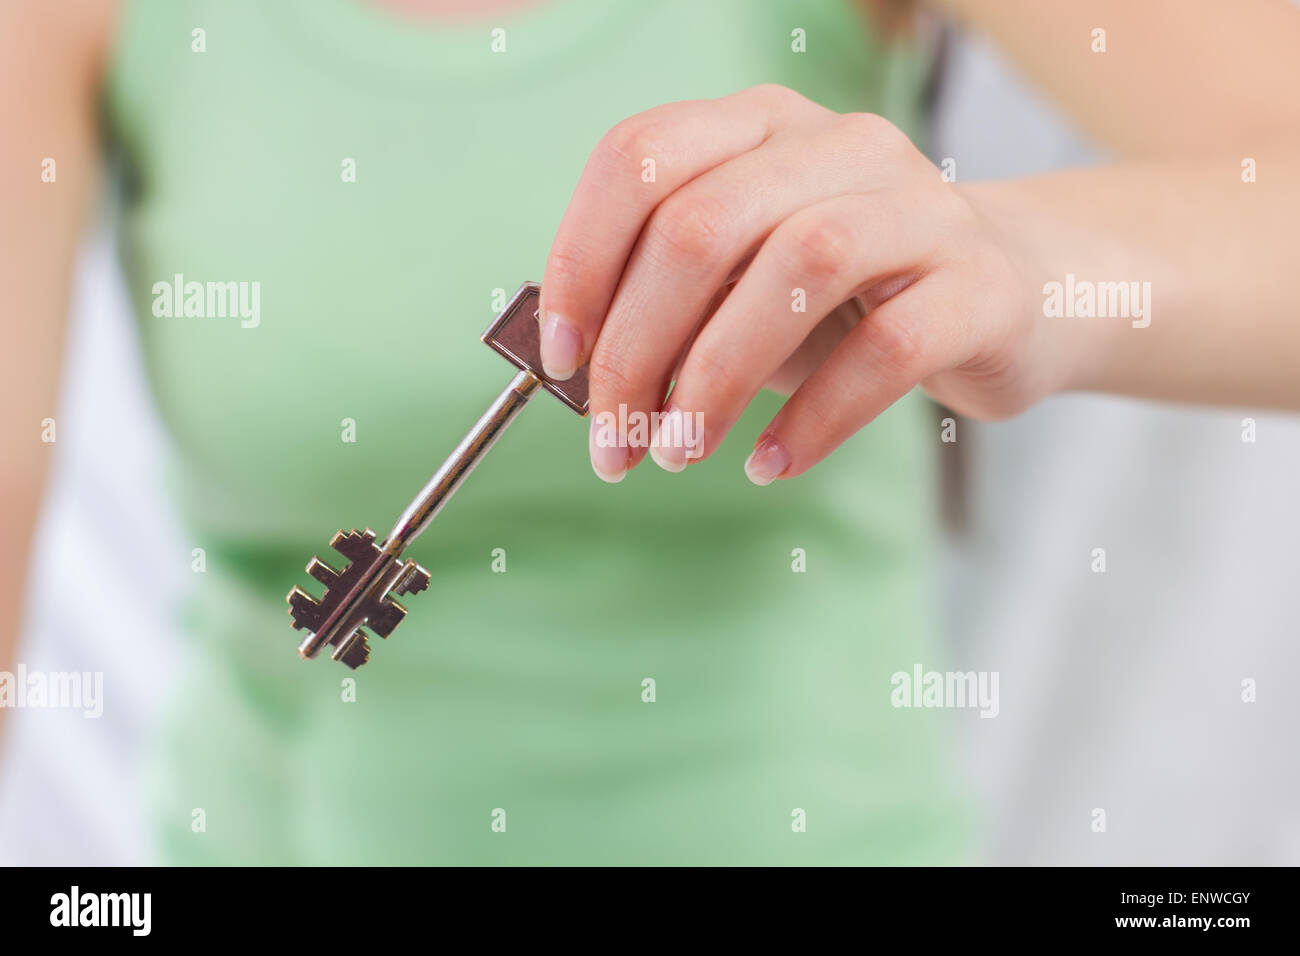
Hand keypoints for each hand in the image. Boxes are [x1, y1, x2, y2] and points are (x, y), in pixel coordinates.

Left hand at [540, 84, 1059, 484]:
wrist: (1015, 294)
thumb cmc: (851, 299)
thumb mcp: (747, 284)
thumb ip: (670, 303)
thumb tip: (581, 368)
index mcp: (761, 128)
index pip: (642, 158)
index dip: (583, 260)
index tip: (563, 360)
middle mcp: (839, 146)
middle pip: (704, 225)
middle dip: (637, 349)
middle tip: (615, 441)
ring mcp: (921, 207)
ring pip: (800, 266)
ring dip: (714, 379)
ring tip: (679, 453)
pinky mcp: (981, 284)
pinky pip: (890, 348)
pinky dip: (816, 416)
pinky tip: (769, 463)